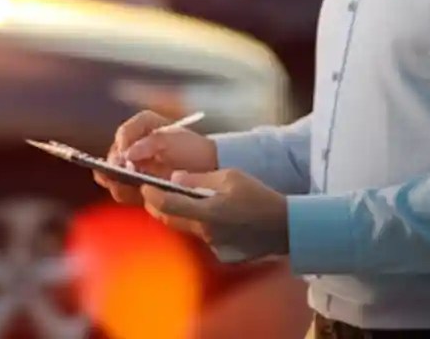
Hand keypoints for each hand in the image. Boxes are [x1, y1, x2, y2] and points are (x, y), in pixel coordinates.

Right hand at [93, 110, 218, 205]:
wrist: (209, 170)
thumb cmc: (192, 148)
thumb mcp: (172, 140)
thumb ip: (149, 143)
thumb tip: (126, 155)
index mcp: (143, 126)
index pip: (124, 132)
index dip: (122, 144)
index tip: (124, 156)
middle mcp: (134, 144)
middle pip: (115, 154)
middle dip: (114, 164)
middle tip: (115, 173)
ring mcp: (135, 166)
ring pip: (115, 172)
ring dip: (114, 179)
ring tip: (118, 185)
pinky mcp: (139, 184)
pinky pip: (124, 188)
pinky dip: (123, 190)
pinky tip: (126, 192)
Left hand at [139, 169, 288, 261]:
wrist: (285, 226)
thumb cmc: (258, 196)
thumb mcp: (229, 177)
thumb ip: (199, 179)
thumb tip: (175, 179)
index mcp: (206, 212)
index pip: (167, 204)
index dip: (151, 194)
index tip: (144, 185)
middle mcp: (205, 231)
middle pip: (169, 219)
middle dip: (156, 205)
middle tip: (151, 191)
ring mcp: (212, 244)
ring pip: (183, 227)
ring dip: (174, 214)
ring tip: (174, 198)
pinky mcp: (220, 251)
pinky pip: (198, 235)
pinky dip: (193, 223)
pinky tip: (201, 212)